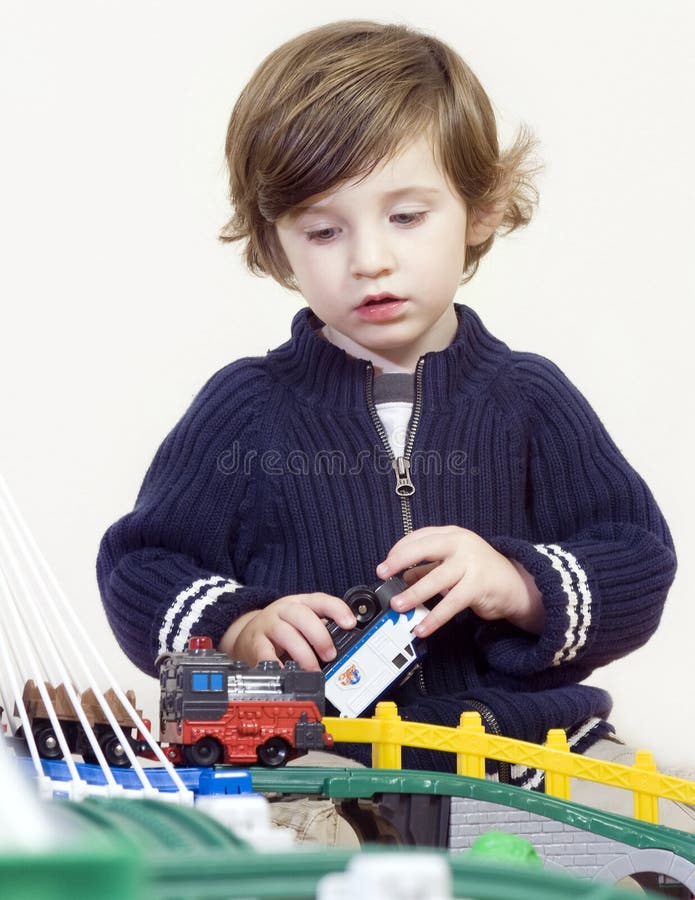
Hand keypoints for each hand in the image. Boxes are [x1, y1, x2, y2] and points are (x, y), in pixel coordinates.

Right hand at [218, 593, 355, 670]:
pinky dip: (276, 664)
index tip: (350, 624)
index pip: (320, 600)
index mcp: (300, 603)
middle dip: (320, 636)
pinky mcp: (254, 642)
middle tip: (330, 655)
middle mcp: (283, 610)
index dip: (337, 610)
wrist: (246, 633)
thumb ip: (322, 628)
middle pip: (302, 616)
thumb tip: (346, 644)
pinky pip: (265, 652)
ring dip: (303, 654)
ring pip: (285, 633)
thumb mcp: (302, 622)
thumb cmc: (282, 628)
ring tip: (313, 669)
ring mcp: (268, 625)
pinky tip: (286, 672)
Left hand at [375, 526, 543, 637]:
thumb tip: (402, 577)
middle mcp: (461, 544)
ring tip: (398, 606)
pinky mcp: (478, 585)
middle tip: (382, 574)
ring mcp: (471, 563)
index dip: (399, 551)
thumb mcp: (452, 565)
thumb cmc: (480, 573)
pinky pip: (450, 603)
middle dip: (399, 560)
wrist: (515, 585)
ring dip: (414, 594)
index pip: (419, 537)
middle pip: (424, 548)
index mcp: (452, 535)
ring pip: (436, 578)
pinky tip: (422, 627)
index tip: (385, 565)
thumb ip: (428, 569)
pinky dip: (434, 617)